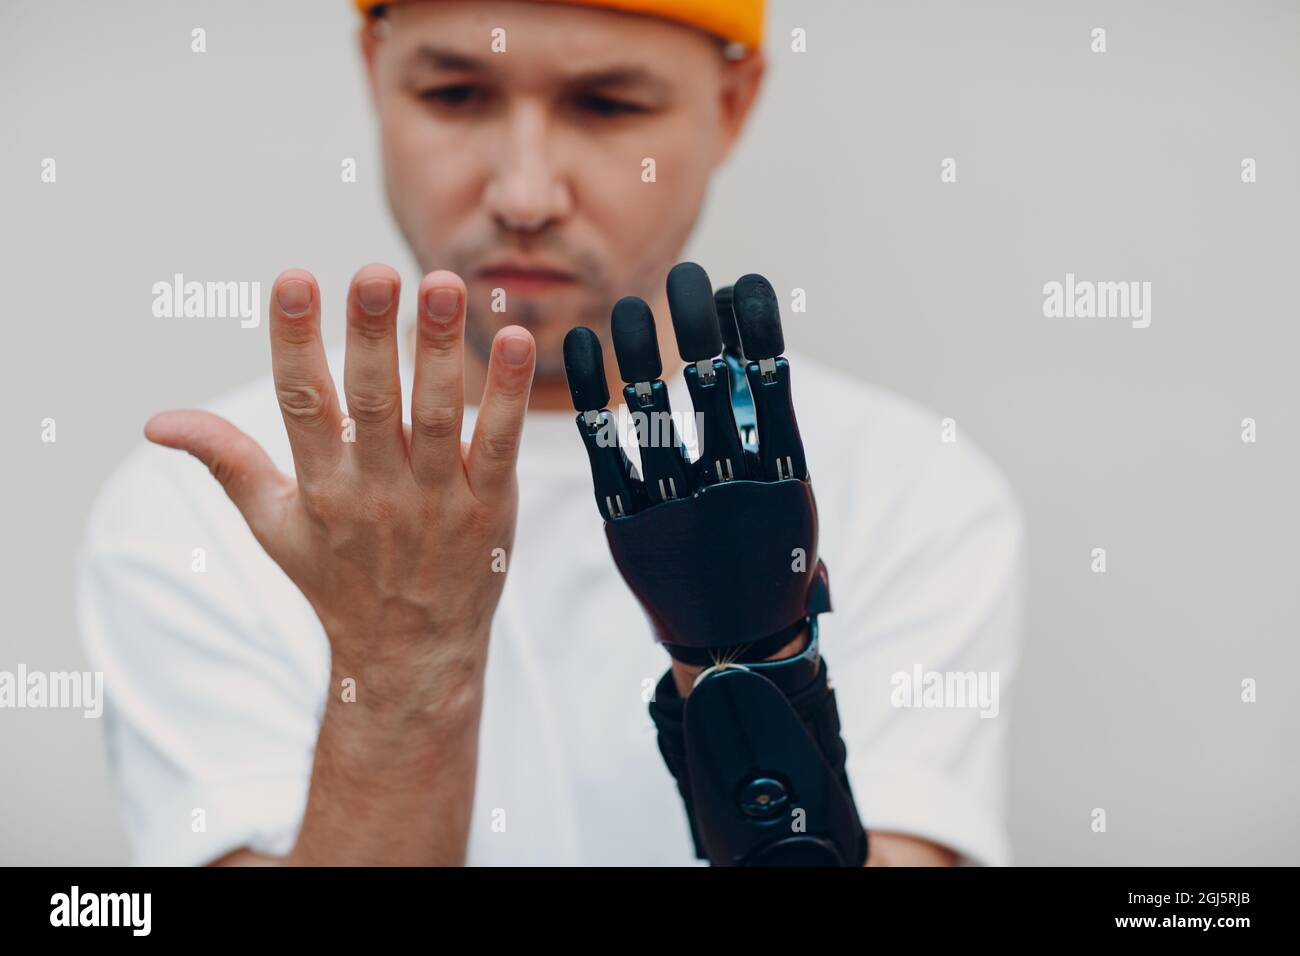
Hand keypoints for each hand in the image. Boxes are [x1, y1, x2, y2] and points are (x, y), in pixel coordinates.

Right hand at [145, 264, 535, 700]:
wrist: (410, 655)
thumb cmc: (337, 581)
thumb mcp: (273, 526)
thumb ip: (226, 462)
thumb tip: (156, 421)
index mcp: (320, 486)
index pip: (302, 403)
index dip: (294, 340)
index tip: (294, 278)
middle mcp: (376, 490)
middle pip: (372, 402)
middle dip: (372, 335)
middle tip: (375, 272)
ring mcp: (436, 499)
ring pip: (437, 415)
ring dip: (440, 350)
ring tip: (442, 285)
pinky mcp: (489, 507)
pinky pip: (499, 444)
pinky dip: (507, 395)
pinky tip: (513, 341)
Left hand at [562, 264, 828, 660]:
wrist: (734, 643)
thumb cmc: (768, 561)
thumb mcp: (790, 501)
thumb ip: (771, 434)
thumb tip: (748, 360)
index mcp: (779, 480)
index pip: (768, 387)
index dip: (756, 333)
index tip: (743, 284)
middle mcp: (728, 490)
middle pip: (707, 392)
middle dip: (694, 330)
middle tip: (683, 278)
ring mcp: (676, 507)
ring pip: (654, 417)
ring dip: (638, 356)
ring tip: (627, 307)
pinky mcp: (628, 523)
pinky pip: (605, 452)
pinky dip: (592, 399)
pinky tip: (583, 350)